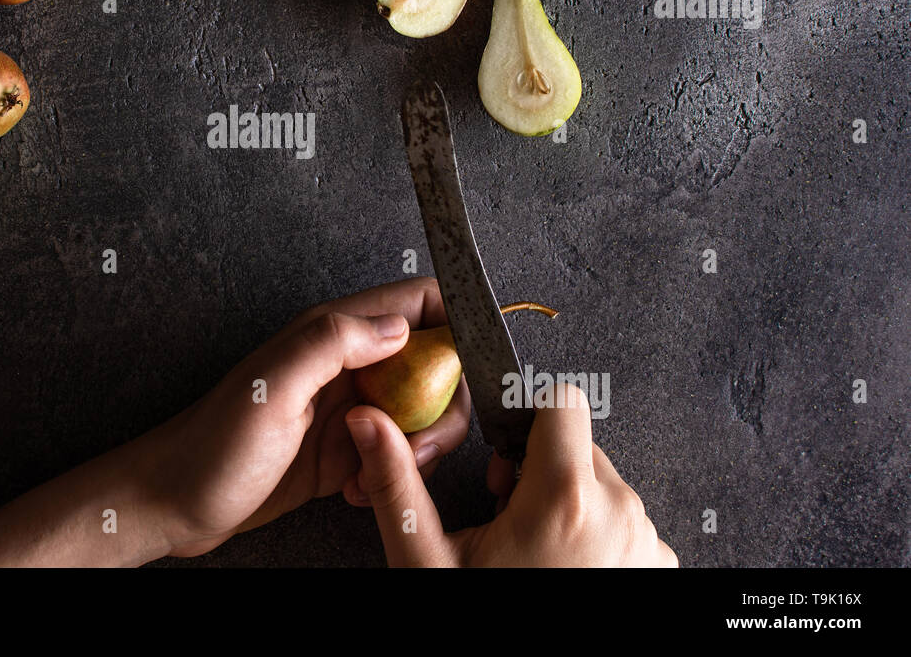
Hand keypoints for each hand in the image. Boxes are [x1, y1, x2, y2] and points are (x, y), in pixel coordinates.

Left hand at [149, 277, 470, 556]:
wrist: (174, 503)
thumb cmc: (211, 447)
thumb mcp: (272, 387)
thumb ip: (332, 343)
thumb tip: (399, 326)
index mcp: (332, 333)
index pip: (419, 301)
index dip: (457, 323)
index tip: (469, 368)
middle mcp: (346, 364)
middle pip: (438, 364)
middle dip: (445, 406)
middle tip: (416, 444)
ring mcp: (348, 408)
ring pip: (423, 412)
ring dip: (419, 447)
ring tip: (377, 473)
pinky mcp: (345, 450)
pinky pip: (397, 453)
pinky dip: (394, 474)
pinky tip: (358, 491)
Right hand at [346, 381, 677, 566]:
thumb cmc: (482, 626)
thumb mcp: (429, 559)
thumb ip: (398, 485)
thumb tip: (367, 425)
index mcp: (562, 497)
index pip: (561, 401)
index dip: (525, 418)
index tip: (504, 458)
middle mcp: (617, 511)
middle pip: (578, 445)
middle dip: (539, 468)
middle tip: (506, 515)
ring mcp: (644, 541)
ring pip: (603, 485)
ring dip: (568, 503)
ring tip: (534, 549)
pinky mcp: (658, 565)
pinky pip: (627, 524)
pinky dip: (597, 535)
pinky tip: (564, 567)